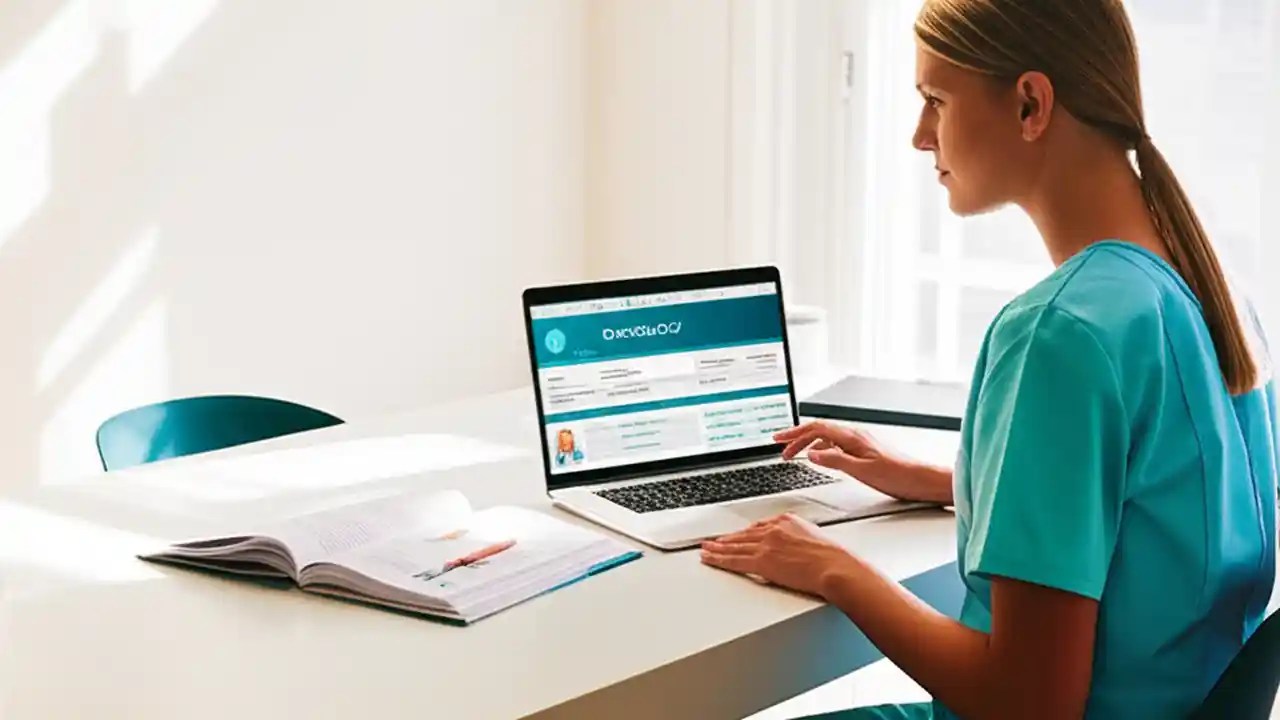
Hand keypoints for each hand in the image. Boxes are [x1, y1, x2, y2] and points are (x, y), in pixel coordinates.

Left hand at [700, 514, 855, 598]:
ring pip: (734, 546)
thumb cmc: (833, 557)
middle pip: (743, 535)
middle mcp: (773, 530)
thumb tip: (797, 549)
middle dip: (727, 539)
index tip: (737, 537)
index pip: (759, 527)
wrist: (835, 565)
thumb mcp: (815, 538)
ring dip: (717, 548)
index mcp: (787, 521)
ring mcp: (765, 545)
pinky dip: (719, 559)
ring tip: (705, 549)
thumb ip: (799, 539)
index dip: (745, 534)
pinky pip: (734, 560)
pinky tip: (710, 559)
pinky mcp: (761, 561)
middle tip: (713, 541)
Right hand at [774, 421, 917, 499]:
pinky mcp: (863, 451)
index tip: (779, 439)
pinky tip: (820, 459)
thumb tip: (812, 455)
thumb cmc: (897, 475)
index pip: (816, 429)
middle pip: (819, 431)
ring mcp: (859, 443)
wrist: (920, 479)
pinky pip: (836, 445)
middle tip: (781, 448)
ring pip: (827, 438)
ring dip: (808, 444)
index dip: (794, 433)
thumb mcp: (861, 470)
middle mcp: (854, 436)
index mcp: (852, 437)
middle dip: (797, 438)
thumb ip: (835, 461)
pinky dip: (822, 450)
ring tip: (795, 454)